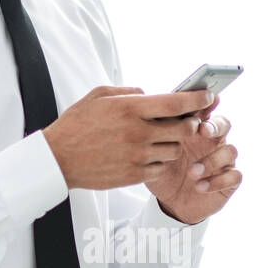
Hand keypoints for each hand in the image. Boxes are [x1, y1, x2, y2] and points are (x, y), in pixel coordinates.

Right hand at [43, 86, 211, 190]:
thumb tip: (151, 94)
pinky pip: (161, 168)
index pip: (176, 103)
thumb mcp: (99, 96)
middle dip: (190, 123)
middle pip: (184, 129)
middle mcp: (138, 133)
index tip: (208, 96)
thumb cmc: (77, 125)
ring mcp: (137, 156)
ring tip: (160, 138)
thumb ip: (129, 92)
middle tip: (187, 120)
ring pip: (175, 150)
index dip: (197, 99)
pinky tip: (148, 155)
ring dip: (173, 143)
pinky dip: (160, 161)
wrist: (58, 159)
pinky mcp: (134, 175)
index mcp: (130, 109)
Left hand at [144, 97, 241, 222]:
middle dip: (216, 125)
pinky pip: (234, 176)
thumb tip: (155, 117)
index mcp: (195, 131)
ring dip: (211, 161)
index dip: (206, 105)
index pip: (205, 111)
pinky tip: (200, 187)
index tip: (201, 105)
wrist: (170, 202)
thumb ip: (159, 138)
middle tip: (204, 131)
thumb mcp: (157, 155)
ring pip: (230, 151)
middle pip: (224, 124)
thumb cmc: (165, 172)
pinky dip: (218, 181)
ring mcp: (223, 160)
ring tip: (191, 172)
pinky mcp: (229, 180)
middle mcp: (212, 142)